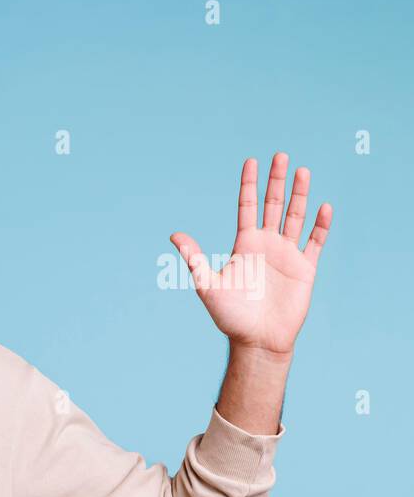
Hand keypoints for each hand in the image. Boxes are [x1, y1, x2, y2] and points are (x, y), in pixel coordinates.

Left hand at [170, 153, 331, 357]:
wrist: (257, 340)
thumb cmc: (230, 316)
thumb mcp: (207, 285)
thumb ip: (194, 258)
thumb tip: (174, 235)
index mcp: (244, 245)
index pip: (247, 207)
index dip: (249, 185)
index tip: (251, 161)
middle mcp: (266, 245)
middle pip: (274, 205)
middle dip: (277, 181)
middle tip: (280, 155)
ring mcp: (287, 255)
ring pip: (295, 217)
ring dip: (300, 195)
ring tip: (303, 171)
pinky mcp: (305, 269)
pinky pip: (315, 242)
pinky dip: (320, 225)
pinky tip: (323, 207)